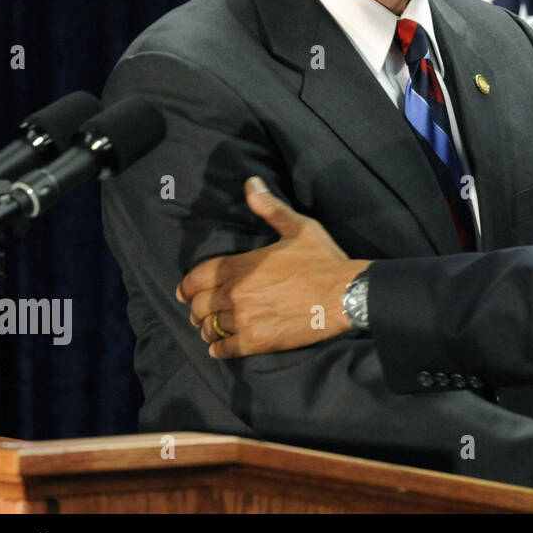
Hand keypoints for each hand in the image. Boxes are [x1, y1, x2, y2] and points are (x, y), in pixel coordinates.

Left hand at [175, 176, 368, 358]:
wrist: (346, 294)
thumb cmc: (323, 260)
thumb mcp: (298, 227)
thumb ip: (269, 207)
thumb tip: (251, 183)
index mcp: (240, 265)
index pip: (195, 279)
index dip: (187, 286)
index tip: (185, 292)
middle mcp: (236, 293)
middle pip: (198, 306)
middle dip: (197, 309)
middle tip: (202, 312)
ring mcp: (245, 319)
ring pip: (209, 328)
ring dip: (208, 329)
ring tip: (213, 329)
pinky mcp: (257, 341)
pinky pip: (224, 349)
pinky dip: (219, 348)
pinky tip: (223, 345)